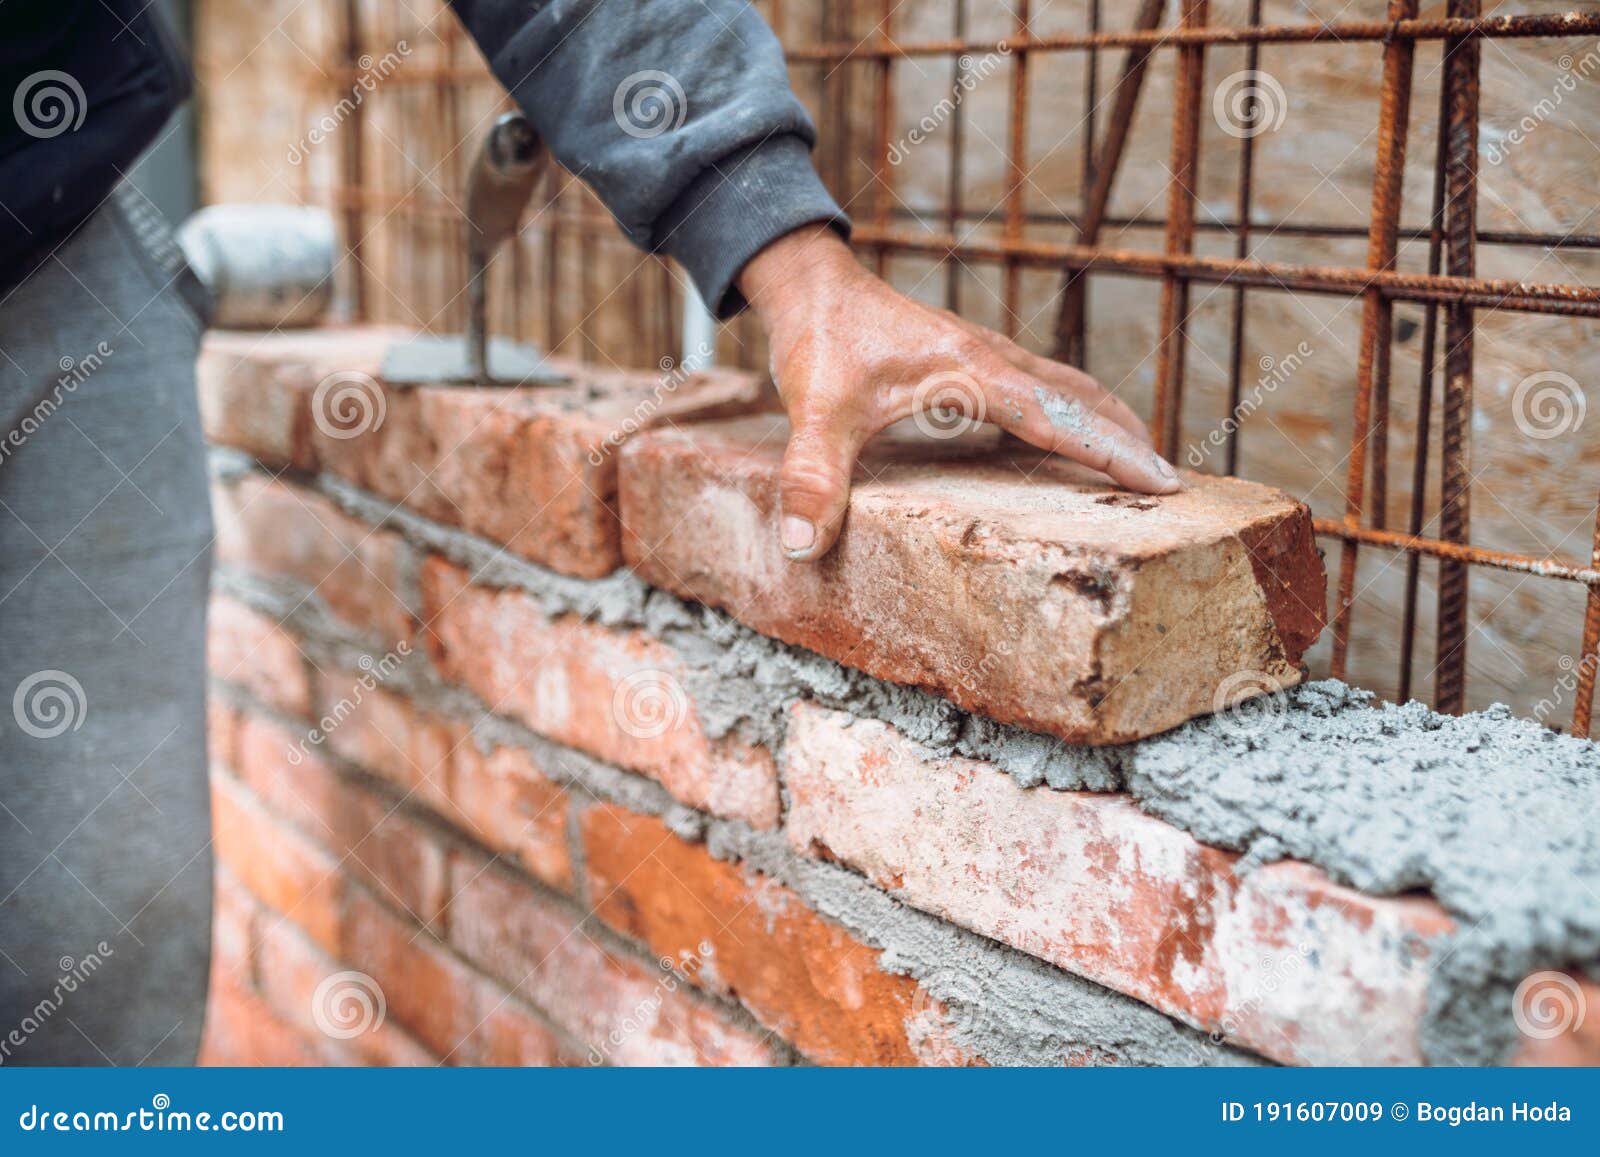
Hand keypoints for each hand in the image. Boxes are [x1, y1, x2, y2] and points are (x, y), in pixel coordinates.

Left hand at [737, 224, 1180, 560]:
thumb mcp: (814, 413)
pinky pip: (1039, 386)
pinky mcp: (969, 359)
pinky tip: (1065, 435)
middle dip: (1127, 438)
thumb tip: (801, 546)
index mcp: (974, 373)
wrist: (809, 282)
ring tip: (1137, 461)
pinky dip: (1071, 410)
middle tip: (1170, 485)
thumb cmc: (819, 340)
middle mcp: (991, 359)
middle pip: (1080, 399)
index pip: (1060, 419)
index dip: (1111, 453)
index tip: (1161, 484)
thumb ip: (812, 479)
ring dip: (1104, 421)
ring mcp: (984, 355)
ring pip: (1064, 387)